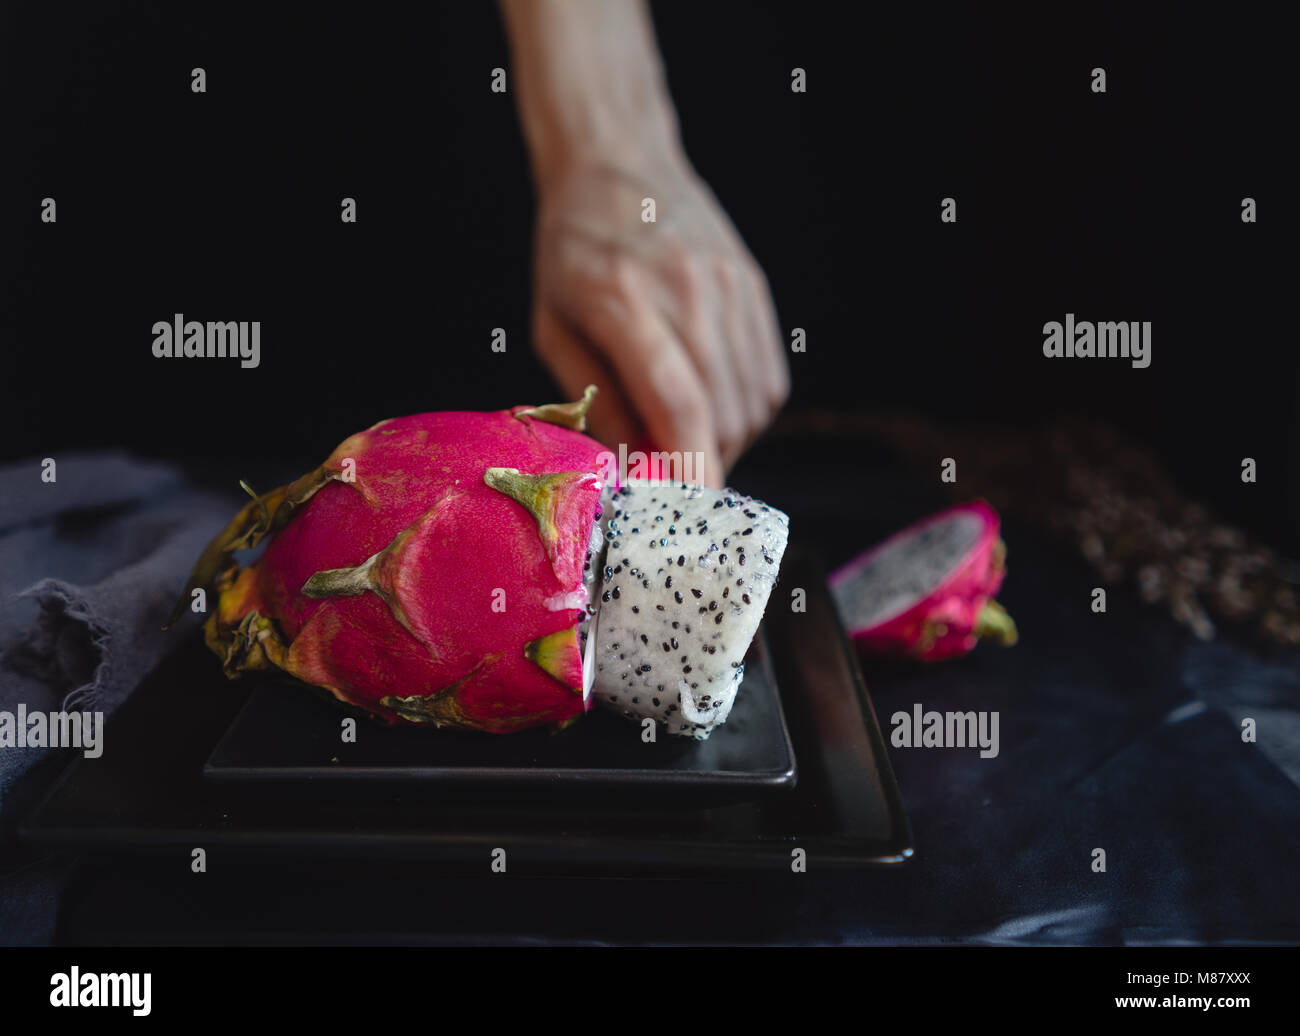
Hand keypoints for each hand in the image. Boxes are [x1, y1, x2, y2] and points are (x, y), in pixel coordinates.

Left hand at [530, 156, 788, 486]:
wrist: (621, 162)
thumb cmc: (575, 249)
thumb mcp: (555, 325)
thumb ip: (593, 398)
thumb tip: (632, 467)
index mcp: (623, 300)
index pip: (676, 402)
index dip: (689, 470)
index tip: (686, 515)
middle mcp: (689, 293)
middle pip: (719, 414)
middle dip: (699, 465)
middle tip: (668, 477)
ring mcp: (732, 289)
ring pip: (750, 405)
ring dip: (723, 442)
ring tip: (685, 436)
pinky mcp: (756, 291)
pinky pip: (768, 381)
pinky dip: (745, 413)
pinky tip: (711, 406)